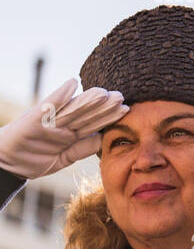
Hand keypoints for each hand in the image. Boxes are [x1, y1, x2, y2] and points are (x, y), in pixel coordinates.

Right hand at [0, 78, 128, 179]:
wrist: (6, 164)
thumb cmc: (34, 158)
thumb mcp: (63, 158)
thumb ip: (82, 149)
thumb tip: (103, 138)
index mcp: (70, 134)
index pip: (93, 124)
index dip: (109, 117)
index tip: (127, 109)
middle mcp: (61, 125)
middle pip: (86, 114)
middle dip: (103, 106)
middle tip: (120, 96)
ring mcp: (48, 122)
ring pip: (72, 109)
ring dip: (87, 100)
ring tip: (102, 91)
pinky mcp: (33, 121)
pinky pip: (48, 107)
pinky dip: (59, 95)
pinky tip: (72, 84)